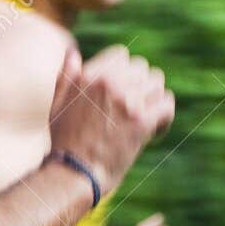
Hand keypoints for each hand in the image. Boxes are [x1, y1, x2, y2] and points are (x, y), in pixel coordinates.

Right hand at [48, 45, 173, 196]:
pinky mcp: (142, 122)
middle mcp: (110, 83)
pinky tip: (154, 132)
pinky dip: (164, 118)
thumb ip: (66, 75)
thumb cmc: (64, 141)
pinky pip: (167, 105)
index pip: (122, 55)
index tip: (123, 91)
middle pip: (142, 69)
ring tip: (145, 119)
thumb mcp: (57, 103)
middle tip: (135, 109)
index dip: (126, 72)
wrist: (74, 172)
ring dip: (154, 100)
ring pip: (157, 85)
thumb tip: (73, 53)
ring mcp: (128, 102)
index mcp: (90, 75)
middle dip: (141, 86)